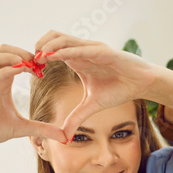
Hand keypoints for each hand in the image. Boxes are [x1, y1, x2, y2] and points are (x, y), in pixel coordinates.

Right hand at [0, 46, 65, 149]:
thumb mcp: (21, 128)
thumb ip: (42, 129)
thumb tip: (65, 136)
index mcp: (1, 80)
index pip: (15, 59)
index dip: (32, 59)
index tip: (46, 68)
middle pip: (4, 51)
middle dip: (24, 52)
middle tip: (41, 62)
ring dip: (14, 57)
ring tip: (30, 64)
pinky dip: (3, 71)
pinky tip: (18, 72)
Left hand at [36, 31, 172, 136]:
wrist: (143, 84)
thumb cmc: (121, 89)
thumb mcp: (92, 106)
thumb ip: (76, 117)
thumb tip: (64, 136)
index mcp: (77, 58)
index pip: (51, 49)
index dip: (37, 57)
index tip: (30, 71)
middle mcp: (82, 50)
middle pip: (52, 37)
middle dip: (37, 47)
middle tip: (30, 63)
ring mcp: (92, 48)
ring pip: (62, 38)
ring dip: (47, 46)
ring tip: (38, 59)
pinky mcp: (103, 51)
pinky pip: (80, 48)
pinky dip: (65, 51)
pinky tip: (53, 58)